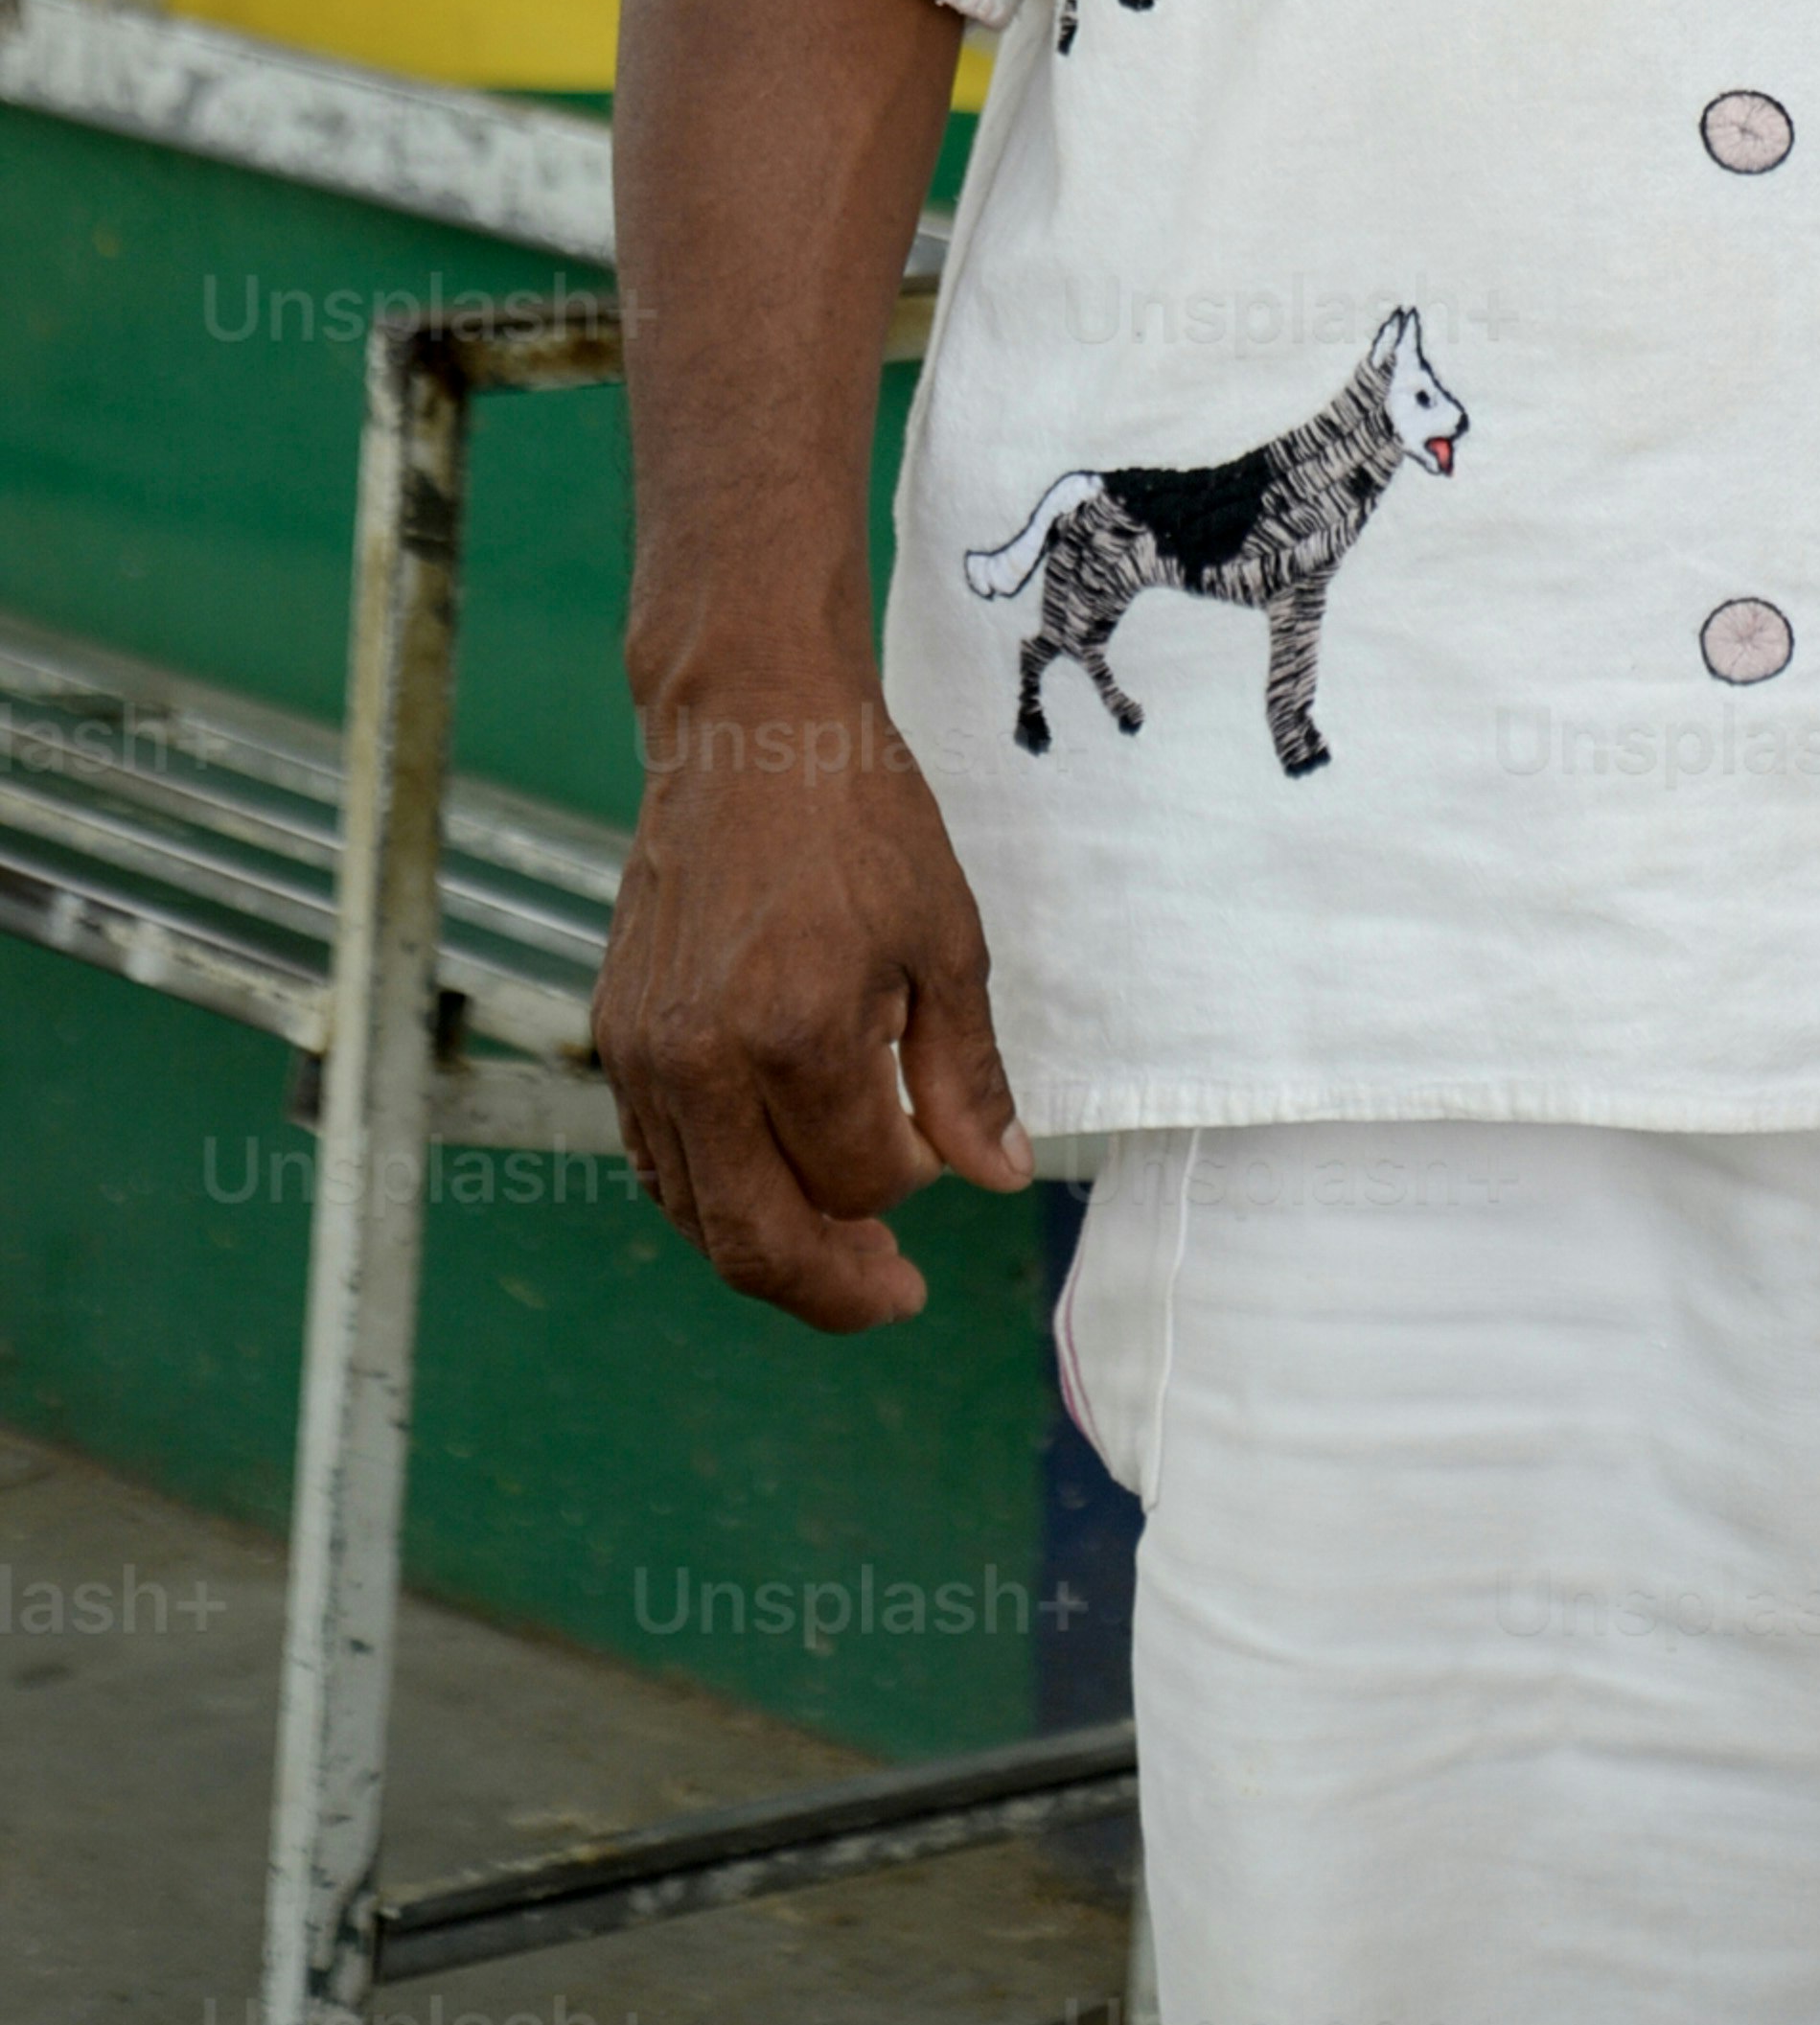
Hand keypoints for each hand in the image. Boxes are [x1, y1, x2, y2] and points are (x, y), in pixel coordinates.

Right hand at [596, 684, 1029, 1331]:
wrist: (749, 729)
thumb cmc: (860, 819)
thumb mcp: (946, 941)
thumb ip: (965, 1076)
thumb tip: (998, 1178)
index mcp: (795, 1033)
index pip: (857, 1185)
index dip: (912, 1186)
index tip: (942, 1153)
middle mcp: (701, 1059)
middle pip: (755, 1241)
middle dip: (832, 1289)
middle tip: (893, 1296)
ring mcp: (643, 1052)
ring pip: (696, 1215)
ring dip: (769, 1249)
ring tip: (840, 1252)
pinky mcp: (615, 1035)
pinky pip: (658, 1160)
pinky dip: (712, 1195)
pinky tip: (768, 1182)